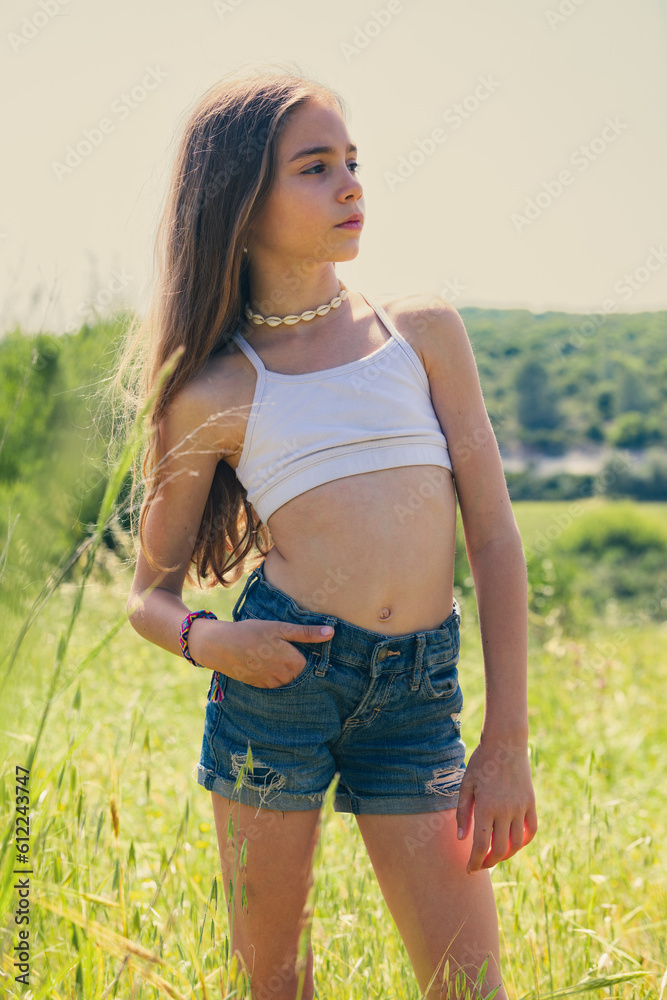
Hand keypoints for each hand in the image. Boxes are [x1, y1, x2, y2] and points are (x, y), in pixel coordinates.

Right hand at [191, 617, 334, 687]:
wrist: (219, 645)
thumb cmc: (251, 632)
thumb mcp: (280, 628)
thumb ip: (306, 633)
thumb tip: (331, 632)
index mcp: (292, 661)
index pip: (312, 666)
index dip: (309, 656)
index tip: (305, 650)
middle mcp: (283, 676)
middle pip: (300, 676)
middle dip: (298, 666)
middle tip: (287, 652)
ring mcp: (270, 683)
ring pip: (287, 682)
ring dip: (286, 673)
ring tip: (277, 658)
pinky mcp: (258, 686)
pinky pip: (273, 686)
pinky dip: (273, 678)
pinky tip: (267, 665)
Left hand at [455, 734, 536, 873]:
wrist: (505, 744)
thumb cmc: (481, 763)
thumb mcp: (466, 785)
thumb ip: (463, 813)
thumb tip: (462, 839)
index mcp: (486, 807)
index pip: (480, 845)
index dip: (474, 862)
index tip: (469, 870)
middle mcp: (505, 811)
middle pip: (500, 849)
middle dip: (488, 862)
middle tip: (480, 865)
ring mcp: (521, 808)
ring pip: (517, 844)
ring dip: (506, 855)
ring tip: (495, 855)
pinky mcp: (531, 804)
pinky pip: (530, 830)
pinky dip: (523, 842)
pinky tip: (513, 843)